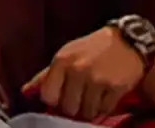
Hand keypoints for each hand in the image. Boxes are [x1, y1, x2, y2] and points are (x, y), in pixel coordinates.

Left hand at [22, 26, 144, 120]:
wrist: (128, 41)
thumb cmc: (93, 49)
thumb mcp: (66, 55)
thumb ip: (45, 76)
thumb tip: (25, 92)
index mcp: (62, 61)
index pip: (48, 96)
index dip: (54, 100)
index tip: (61, 97)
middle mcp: (78, 70)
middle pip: (67, 108)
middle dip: (73, 108)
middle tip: (80, 98)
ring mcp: (97, 79)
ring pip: (86, 113)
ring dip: (89, 110)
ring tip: (93, 97)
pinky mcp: (115, 88)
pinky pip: (104, 111)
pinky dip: (104, 108)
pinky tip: (105, 96)